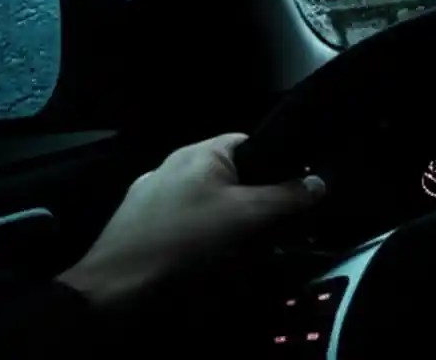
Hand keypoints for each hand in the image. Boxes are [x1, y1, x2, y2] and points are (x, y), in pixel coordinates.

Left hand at [58, 133, 324, 307]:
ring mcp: (149, 197)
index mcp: (199, 152)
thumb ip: (290, 196)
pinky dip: (200, 240)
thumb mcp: (252, 217)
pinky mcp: (137, 228)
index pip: (253, 143)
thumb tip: (319, 182)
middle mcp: (172, 165)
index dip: (280, 167)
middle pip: (233, 177)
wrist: (116, 292)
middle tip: (272, 233)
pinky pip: (184, 225)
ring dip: (229, 226)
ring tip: (241, 254)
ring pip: (209, 204)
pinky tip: (204, 264)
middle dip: (256, 204)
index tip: (294, 197)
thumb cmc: (188, 242)